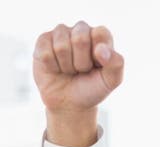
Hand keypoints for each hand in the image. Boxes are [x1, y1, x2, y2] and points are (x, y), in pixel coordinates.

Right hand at [33, 22, 123, 146]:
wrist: (70, 104)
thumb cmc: (91, 89)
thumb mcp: (111, 81)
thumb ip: (116, 64)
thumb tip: (101, 50)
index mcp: (99, 35)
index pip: (100, 34)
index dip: (98, 55)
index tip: (97, 66)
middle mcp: (80, 29)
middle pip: (80, 39)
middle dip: (82, 63)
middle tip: (81, 70)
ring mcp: (60, 33)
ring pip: (61, 46)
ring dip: (66, 66)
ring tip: (69, 70)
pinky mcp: (43, 41)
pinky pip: (45, 52)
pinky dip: (52, 67)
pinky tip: (56, 69)